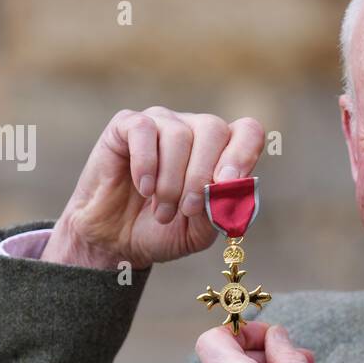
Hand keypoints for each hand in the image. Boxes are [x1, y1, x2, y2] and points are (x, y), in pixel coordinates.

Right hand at [42, 108, 265, 268]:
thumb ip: (221, 209)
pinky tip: (144, 188)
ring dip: (170, 181)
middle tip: (186, 210)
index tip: (226, 183)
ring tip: (162, 211)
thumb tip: (231, 186)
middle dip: (200, 176)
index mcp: (220, 152)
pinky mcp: (126, 125)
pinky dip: (146, 164)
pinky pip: (143, 130)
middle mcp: (194, 129)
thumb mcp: (200, 231)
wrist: (116, 239)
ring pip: (178, 134)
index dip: (242, 154)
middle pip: (213, 129)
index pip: (247, 132)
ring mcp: (161, 123)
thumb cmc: (163, 230)